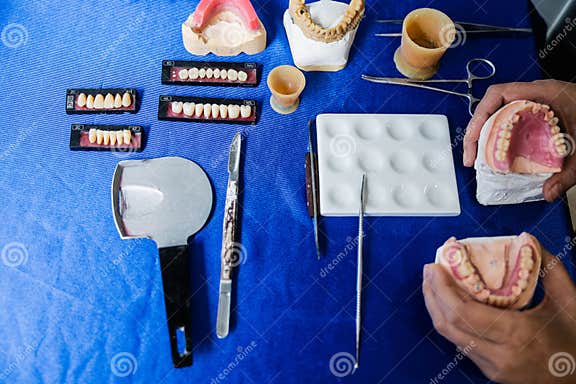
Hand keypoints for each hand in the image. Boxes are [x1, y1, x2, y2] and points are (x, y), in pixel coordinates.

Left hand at [422, 249, 575, 383]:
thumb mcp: (570, 301)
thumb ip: (548, 267)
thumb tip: (528, 241)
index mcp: (517, 334)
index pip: (463, 312)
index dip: (442, 289)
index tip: (436, 268)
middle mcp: (499, 354)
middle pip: (448, 324)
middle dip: (432, 294)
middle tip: (430, 271)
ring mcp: (492, 366)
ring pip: (450, 336)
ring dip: (437, 308)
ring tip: (435, 284)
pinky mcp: (490, 371)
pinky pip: (461, 344)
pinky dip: (452, 321)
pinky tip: (451, 304)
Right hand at [463, 79, 575, 200]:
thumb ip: (568, 173)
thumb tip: (547, 193)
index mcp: (544, 93)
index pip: (499, 94)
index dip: (479, 116)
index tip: (473, 140)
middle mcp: (537, 94)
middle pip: (493, 106)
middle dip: (477, 131)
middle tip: (471, 157)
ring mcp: (538, 102)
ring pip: (500, 113)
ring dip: (487, 134)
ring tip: (481, 157)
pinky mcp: (541, 112)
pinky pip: (512, 120)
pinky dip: (501, 135)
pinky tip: (501, 153)